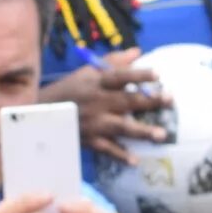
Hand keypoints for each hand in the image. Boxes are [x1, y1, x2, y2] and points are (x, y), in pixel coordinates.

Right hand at [45, 51, 171, 164]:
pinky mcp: (90, 139)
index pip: (120, 76)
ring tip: (161, 135)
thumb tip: (138, 51)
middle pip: (126, 100)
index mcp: (96, 82)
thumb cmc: (70, 89)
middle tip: (170, 100)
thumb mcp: (87, 71)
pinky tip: (135, 161)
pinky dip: (120, 155)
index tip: (158, 75)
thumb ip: (113, 61)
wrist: (42, 113)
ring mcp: (94, 122)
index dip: (138, 75)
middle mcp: (97, 101)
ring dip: (142, 131)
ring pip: (121, 126)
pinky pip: (107, 149)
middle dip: (149, 101)